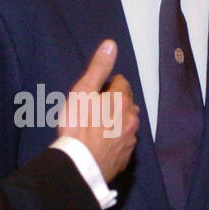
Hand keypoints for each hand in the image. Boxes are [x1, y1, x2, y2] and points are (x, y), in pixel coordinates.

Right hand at [58, 39, 139, 181]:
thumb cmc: (77, 127)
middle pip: (127, 103)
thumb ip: (98, 68)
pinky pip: (124, 142)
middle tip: (93, 110)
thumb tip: (111, 44)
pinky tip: (101, 144)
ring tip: (97, 128)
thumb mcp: (83, 91)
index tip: (93, 94)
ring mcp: (130, 140)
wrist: (79, 165)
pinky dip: (116, 140)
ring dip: (117, 122)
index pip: (121, 82)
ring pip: (127, 124)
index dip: (106, 86)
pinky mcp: (125, 158)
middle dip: (115, 103)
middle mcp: (131, 119)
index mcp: (122, 101)